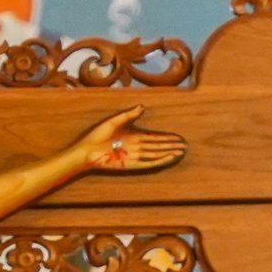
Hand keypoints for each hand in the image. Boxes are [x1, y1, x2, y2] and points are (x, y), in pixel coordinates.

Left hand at [68, 105, 185, 174]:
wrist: (87, 150)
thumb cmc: (97, 135)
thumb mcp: (114, 121)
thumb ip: (129, 114)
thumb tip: (142, 106)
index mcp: (133, 135)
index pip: (155, 137)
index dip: (167, 137)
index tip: (178, 137)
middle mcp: (136, 146)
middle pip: (158, 146)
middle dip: (171, 145)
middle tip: (185, 145)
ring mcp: (134, 156)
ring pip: (156, 154)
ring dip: (168, 153)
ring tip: (181, 152)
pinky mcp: (130, 164)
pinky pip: (148, 163)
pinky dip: (159, 161)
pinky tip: (169, 158)